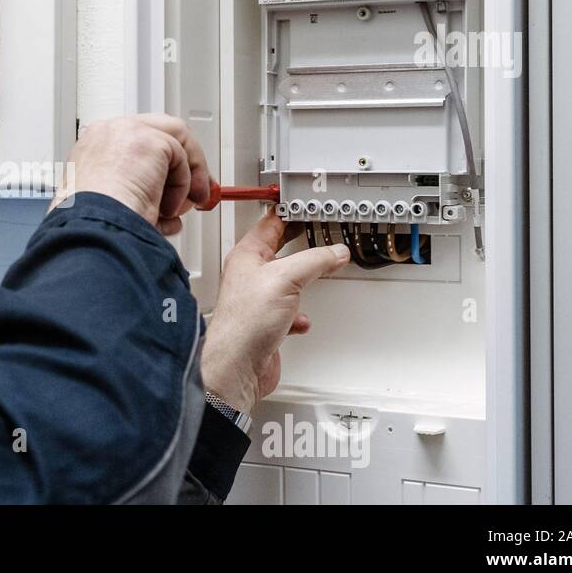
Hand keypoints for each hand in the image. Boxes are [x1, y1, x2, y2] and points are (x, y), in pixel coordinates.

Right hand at [49, 115, 209, 235]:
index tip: (178, 187)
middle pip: (159, 131)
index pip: (136, 144)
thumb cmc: (95, 227)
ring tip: (191, 202)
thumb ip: (143, 200)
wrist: (92, 228)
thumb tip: (170, 214)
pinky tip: (170, 207)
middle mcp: (106, 133)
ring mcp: (126, 131)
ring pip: (175, 138)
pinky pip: (180, 156)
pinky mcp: (147, 140)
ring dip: (189, 172)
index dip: (162, 165)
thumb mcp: (116, 210)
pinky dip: (183, 184)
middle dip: (185, 160)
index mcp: (92, 150)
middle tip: (199, 189)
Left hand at [201, 213, 349, 411]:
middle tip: (321, 231)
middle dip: (302, 241)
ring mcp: (258, 300)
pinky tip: (302, 317)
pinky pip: (288, 310)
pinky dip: (299, 312)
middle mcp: (250, 276)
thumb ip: (314, 260)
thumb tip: (334, 251)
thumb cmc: (245, 323)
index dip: (291, 211)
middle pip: (279, 249)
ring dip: (303, 277)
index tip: (311, 205)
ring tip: (320, 270)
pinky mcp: (267, 323)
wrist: (237, 367)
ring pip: (285, 280)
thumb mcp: (285, 278)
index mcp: (247, 256)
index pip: (271, 223)